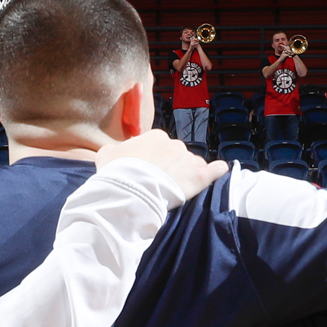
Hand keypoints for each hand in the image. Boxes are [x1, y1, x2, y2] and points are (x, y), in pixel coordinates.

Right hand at [97, 130, 227, 201]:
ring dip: (187, 173)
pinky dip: (216, 171)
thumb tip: (118, 151)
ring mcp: (189, 159)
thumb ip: (116, 149)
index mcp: (155, 136)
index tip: (146, 171)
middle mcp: (175, 144)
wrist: (131, 190)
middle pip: (176, 155)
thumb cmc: (117, 172)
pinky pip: (214, 170)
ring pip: (192, 164)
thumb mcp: (107, 154)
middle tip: (159, 182)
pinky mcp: (200, 176)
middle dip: (170, 167)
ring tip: (177, 188)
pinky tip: (220, 171)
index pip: (158, 145)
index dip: (152, 160)